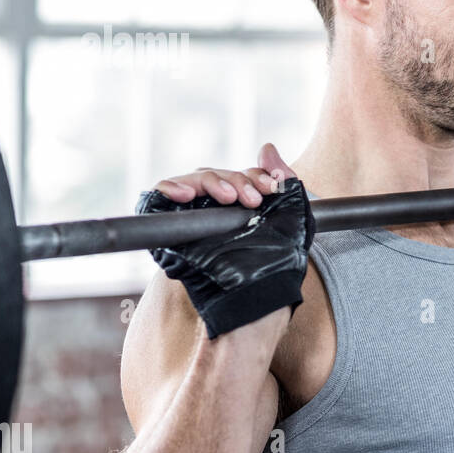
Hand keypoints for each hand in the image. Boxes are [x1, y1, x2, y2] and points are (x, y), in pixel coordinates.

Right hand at [136, 143, 315, 339]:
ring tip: (226, 197)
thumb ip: (285, 185)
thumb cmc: (274, 272)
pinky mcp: (172, 228)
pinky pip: (161, 197)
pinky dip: (170, 188)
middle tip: (250, 200)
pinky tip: (183, 195)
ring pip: (194, 182)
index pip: (242, 177)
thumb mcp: (291, 224)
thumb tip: (267, 147)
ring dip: (210, 182)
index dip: (256, 177)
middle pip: (217, 176)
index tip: (271, 189)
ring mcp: (193, 218)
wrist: (254, 305)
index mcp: (243, 207)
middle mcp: (217, 210)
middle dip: (236, 180)